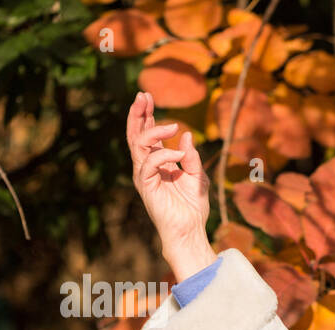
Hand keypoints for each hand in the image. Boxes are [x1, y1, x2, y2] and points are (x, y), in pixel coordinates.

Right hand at [126, 90, 215, 280]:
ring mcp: (144, 175)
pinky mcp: (145, 185)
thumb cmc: (193, 207)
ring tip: (171, 126)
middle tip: (143, 95)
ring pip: (138, 144)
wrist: (190, 230)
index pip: (147, 134)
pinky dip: (164, 154)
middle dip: (138, 114)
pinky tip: (178, 155)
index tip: (148, 96)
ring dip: (152, 131)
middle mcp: (147, 166)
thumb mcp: (199, 177)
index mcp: (158, 162)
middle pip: (135, 134)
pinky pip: (149, 163)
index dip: (146, 115)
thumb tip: (186, 135)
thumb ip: (192, 157)